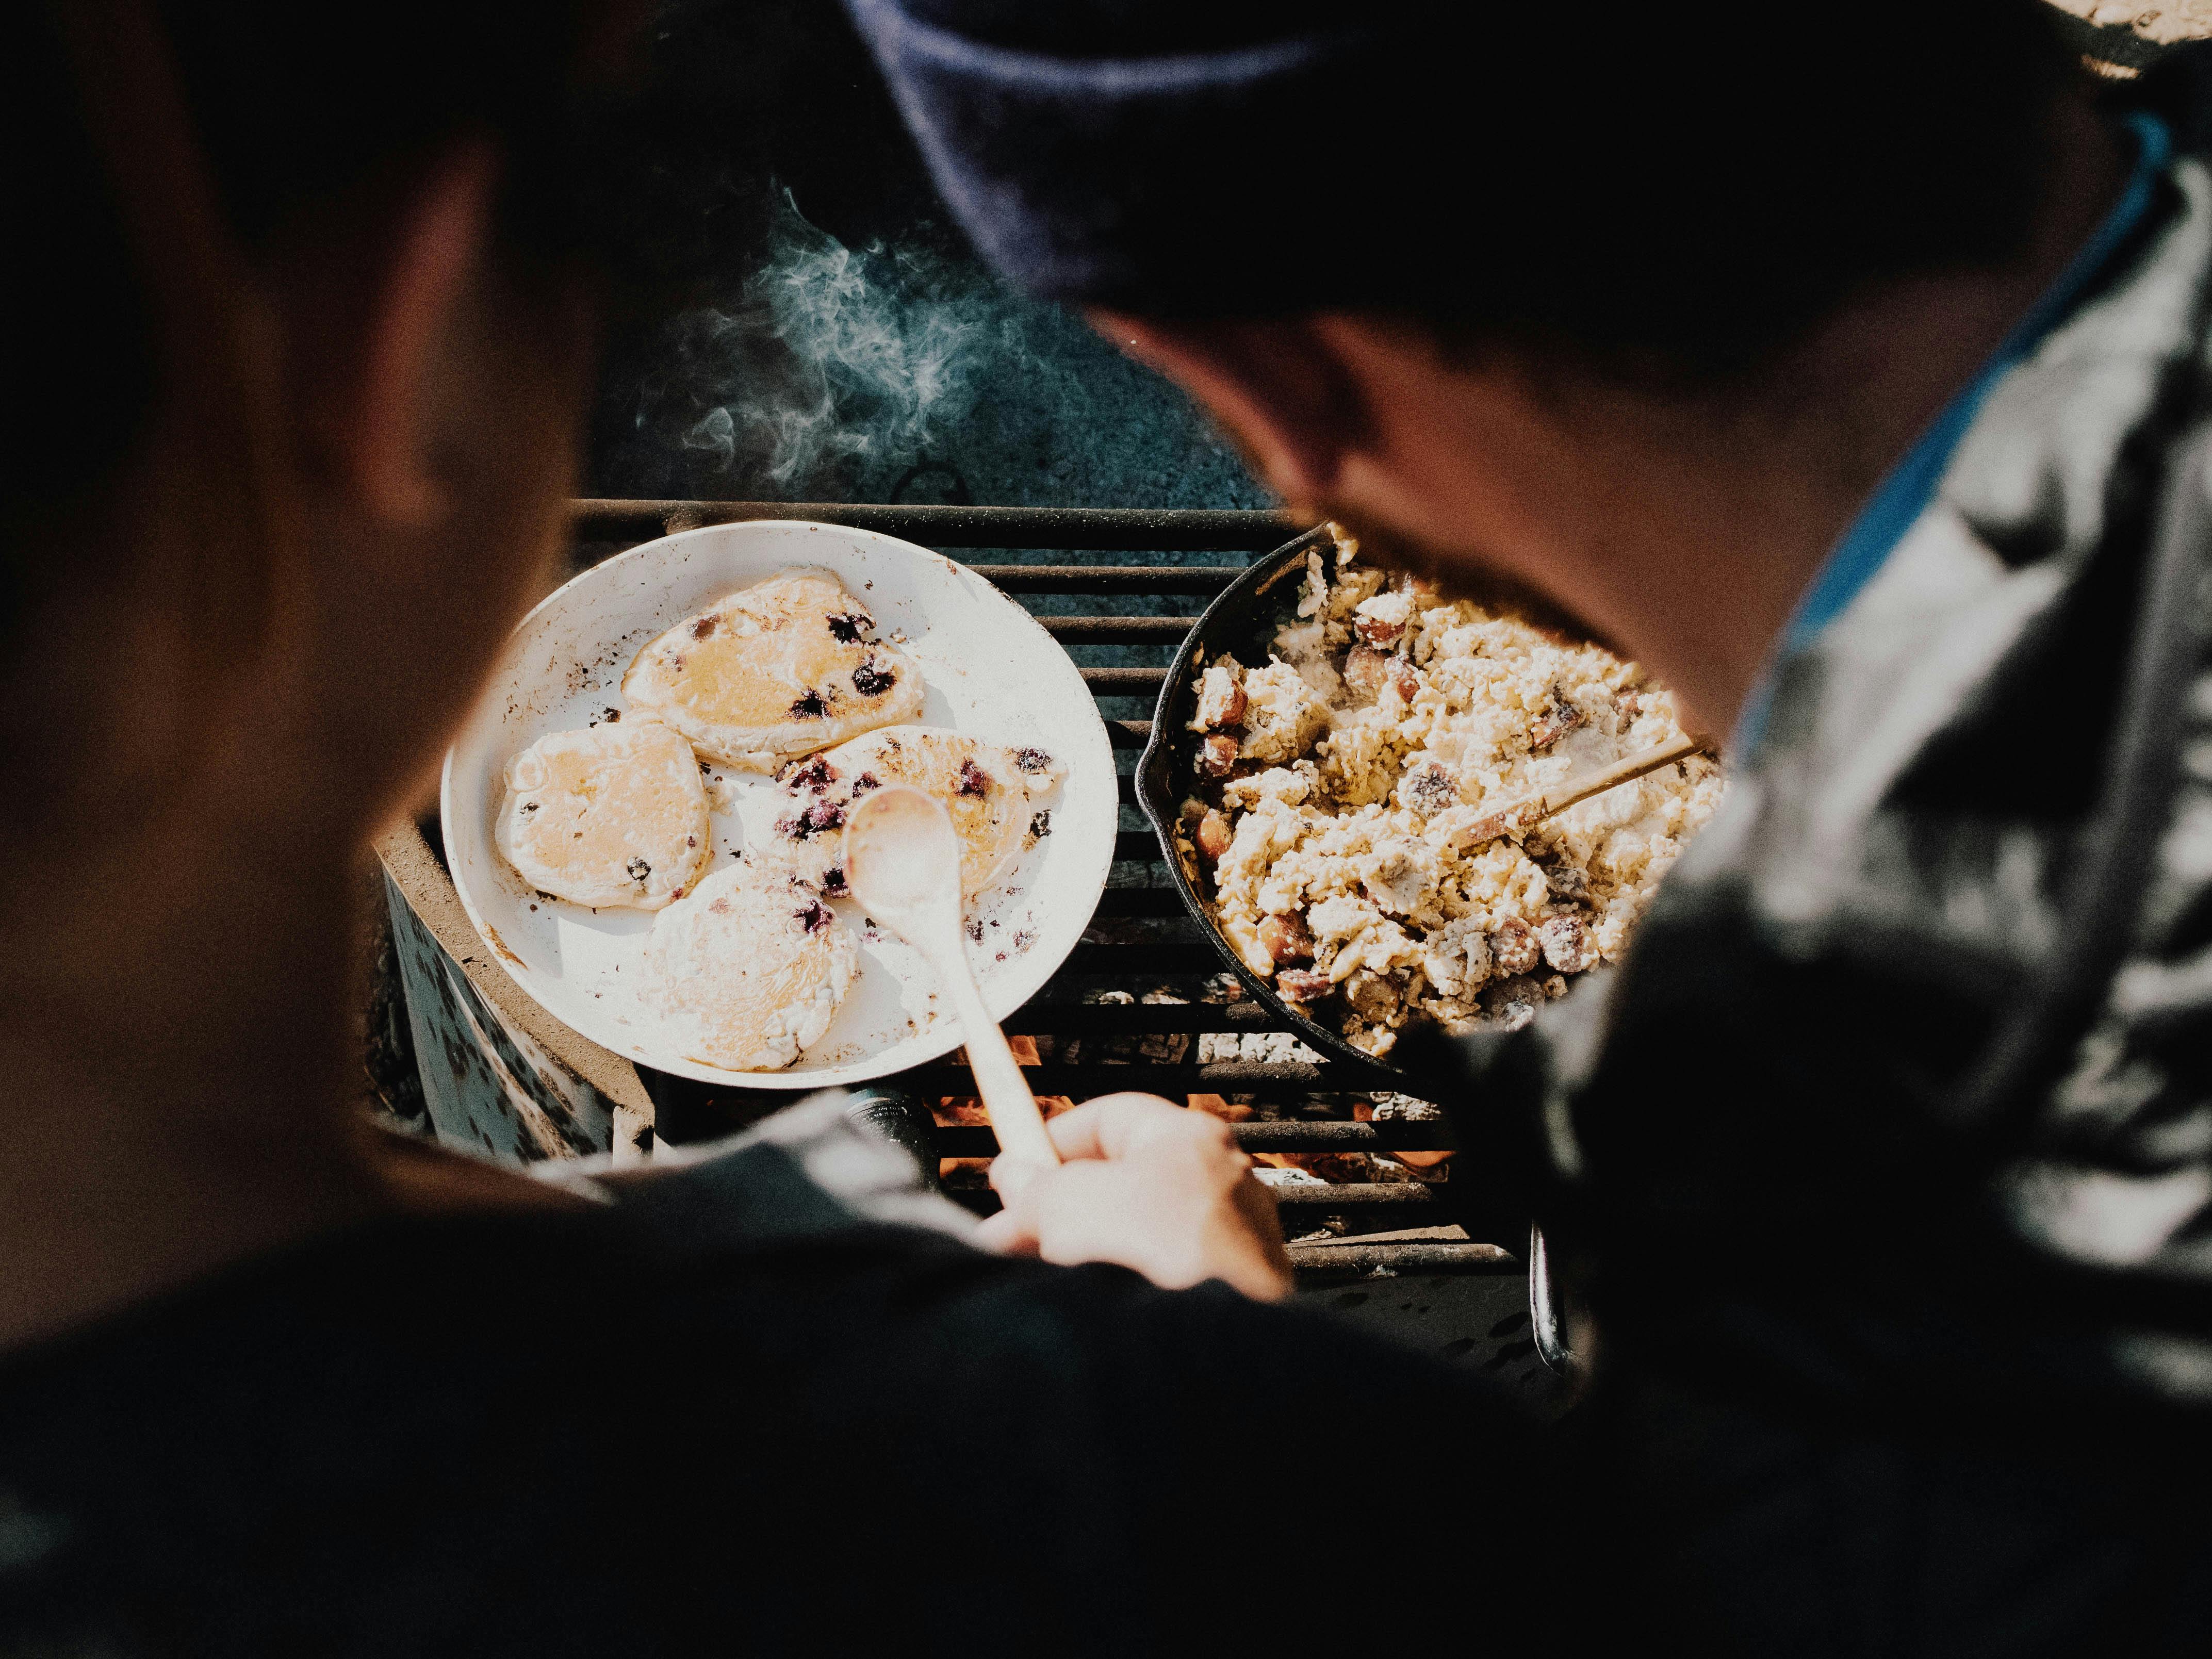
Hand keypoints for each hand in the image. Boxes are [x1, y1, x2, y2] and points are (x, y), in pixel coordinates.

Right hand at [973, 1093, 1292, 1300]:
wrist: (1206, 1350)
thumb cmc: (1152, 1259)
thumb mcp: (1064, 1206)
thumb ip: (1034, 1188)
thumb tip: (1015, 1179)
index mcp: (1190, 1138)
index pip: (1108, 1119)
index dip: (1051, 1142)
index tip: (1014, 1172)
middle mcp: (1221, 1185)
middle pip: (1122, 1182)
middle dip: (1060, 1210)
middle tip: (1013, 1233)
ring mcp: (1230, 1246)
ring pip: (1139, 1236)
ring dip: (1083, 1253)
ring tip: (1038, 1277)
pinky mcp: (1226, 1298)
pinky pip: (1161, 1280)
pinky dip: (1120, 1288)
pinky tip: (1086, 1308)